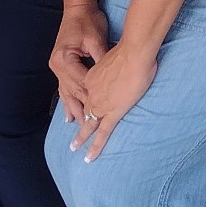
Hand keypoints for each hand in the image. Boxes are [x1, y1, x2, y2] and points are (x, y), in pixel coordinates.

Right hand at [50, 2, 109, 118]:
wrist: (77, 7)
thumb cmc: (88, 21)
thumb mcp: (97, 40)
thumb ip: (102, 60)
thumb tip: (111, 78)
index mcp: (64, 59)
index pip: (81, 83)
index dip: (93, 97)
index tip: (104, 111)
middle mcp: (57, 65)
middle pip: (72, 91)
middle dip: (82, 109)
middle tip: (90, 128)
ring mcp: (57, 66)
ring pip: (66, 93)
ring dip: (73, 109)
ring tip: (79, 126)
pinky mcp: (60, 66)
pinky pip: (63, 87)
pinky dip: (67, 101)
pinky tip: (67, 115)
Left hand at [69, 40, 156, 162]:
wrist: (133, 53)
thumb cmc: (130, 50)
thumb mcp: (116, 55)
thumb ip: (117, 62)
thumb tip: (123, 62)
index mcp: (92, 77)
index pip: (88, 92)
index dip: (88, 100)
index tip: (88, 103)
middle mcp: (92, 92)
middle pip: (84, 109)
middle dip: (78, 122)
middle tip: (72, 136)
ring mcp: (100, 103)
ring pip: (89, 124)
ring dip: (82, 137)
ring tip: (76, 148)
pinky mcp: (112, 112)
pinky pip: (102, 132)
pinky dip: (96, 146)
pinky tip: (90, 156)